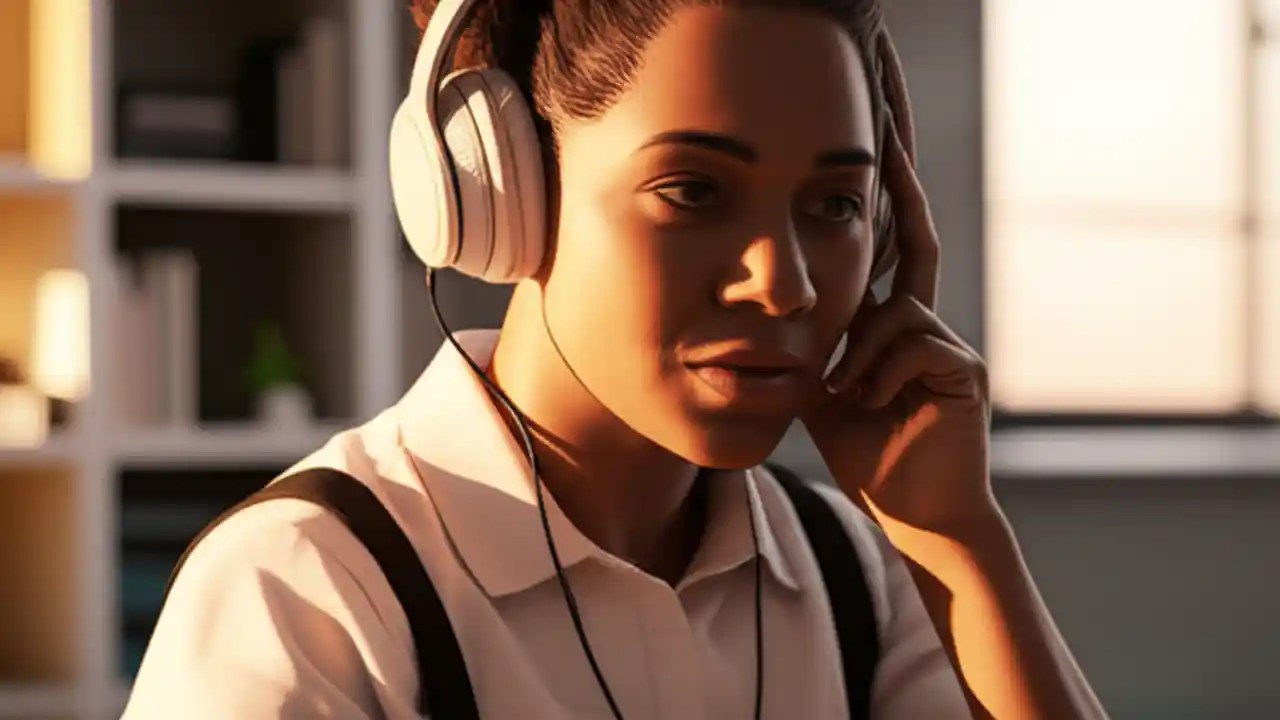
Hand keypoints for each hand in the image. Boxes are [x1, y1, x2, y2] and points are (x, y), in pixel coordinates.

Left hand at [800, 118, 997, 541]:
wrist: (913, 510)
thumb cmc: (868, 455)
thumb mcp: (824, 395)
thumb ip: (812, 352)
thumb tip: (774, 323)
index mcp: (892, 329)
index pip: (890, 255)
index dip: (885, 208)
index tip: (876, 156)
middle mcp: (925, 325)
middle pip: (917, 246)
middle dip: (904, 194)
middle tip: (886, 143)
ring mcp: (950, 345)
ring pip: (896, 310)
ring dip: (858, 352)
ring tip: (844, 394)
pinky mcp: (965, 370)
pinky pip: (911, 344)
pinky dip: (877, 372)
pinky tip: (868, 402)